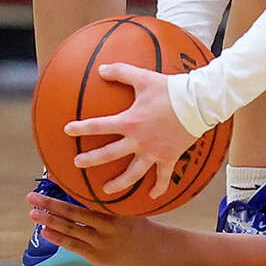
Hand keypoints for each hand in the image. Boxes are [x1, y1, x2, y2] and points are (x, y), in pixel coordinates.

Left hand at [26, 190, 158, 265]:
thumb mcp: (126, 204)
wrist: (154, 247)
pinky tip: (45, 231)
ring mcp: (101, 243)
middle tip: (31, 197)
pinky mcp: (98, 257)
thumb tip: (80, 180)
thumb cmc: (137, 219)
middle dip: (50, 205)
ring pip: (71, 231)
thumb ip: (105, 197)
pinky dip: (59, 238)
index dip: (65, 188)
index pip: (84, 196)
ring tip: (33, 213)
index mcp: (114, 209)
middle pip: (73, 214)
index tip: (49, 177)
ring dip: (49, 222)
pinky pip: (74, 246)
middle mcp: (107, 226)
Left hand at [64, 63, 193, 197]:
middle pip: (109, 154)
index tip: (67, 130)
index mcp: (130, 121)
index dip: (81, 128)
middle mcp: (138, 141)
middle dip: (91, 160)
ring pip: (132, 173)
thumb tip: (101, 69)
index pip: (99, 126)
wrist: (198, 103)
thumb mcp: (143, 77)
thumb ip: (121, 72)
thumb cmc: (170, 90)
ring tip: (107, 190)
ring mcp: (153, 152)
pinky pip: (163, 177)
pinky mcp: (169, 157)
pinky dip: (158, 188)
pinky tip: (152, 196)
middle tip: (77, 163)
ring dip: (119, 183)